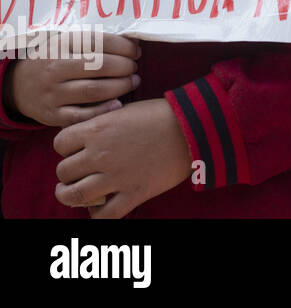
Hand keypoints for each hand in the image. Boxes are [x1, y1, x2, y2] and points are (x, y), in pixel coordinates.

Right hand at [4, 33, 138, 126]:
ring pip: (94, 91)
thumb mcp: (66, 44)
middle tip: (134, 68)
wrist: (19, 86)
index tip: (136, 51)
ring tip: (133, 82)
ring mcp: (52, 93)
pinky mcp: (53, 115)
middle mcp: (54, 68)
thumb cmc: (54, 60)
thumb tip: (134, 41)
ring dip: (121, 86)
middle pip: (100, 66)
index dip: (123, 46)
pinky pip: (82, 115)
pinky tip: (118, 104)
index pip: (99, 42)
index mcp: (60, 45)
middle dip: (125, 66)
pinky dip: (103, 110)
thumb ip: (95, 41)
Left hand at [52, 97, 192, 218]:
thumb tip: (87, 134)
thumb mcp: (126, 110)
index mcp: (98, 130)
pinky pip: (104, 216)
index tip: (75, 148)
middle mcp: (101, 155)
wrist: (194, 127)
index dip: (65, 146)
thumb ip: (101, 123)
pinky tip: (98, 209)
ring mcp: (116, 176)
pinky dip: (96, 216)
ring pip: (74, 195)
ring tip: (73, 192)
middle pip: (63, 171)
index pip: (59, 143)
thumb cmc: (162, 114)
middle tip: (77, 171)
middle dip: (67, 172)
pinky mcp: (134, 193)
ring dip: (69, 195)